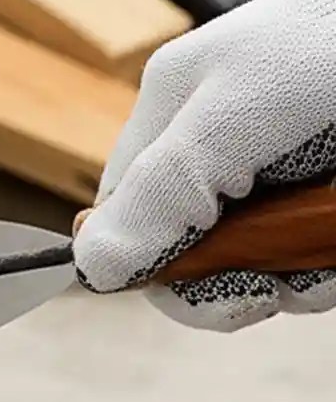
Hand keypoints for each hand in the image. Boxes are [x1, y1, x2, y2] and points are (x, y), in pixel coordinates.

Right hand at [73, 0, 335, 331]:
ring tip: (324, 253)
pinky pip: (306, 250)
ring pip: (257, 256)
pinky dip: (322, 266)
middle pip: (193, 246)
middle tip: (276, 286)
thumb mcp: (236, 118)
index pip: (127, 216)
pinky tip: (334, 248)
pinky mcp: (319, 187)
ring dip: (291, 275)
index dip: (158, 266)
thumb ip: (163, 189)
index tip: (212, 287)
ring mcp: (276, 166)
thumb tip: (90, 267)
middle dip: (234, 277)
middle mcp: (216, 144)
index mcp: (172, 114)